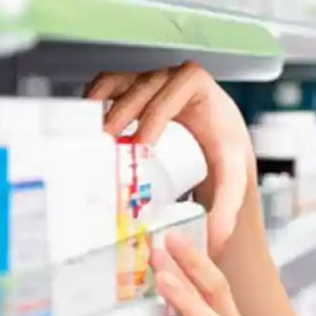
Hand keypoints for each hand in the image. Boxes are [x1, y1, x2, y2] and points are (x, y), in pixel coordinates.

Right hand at [85, 62, 252, 252]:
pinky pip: (106, 83)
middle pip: (141, 89)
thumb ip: (228, 208)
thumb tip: (216, 238)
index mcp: (197, 85)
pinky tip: (84, 125)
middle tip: (108, 146)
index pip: (171, 96)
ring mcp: (148, 78)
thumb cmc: (225, 149)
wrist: (220, 137)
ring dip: (101, 108)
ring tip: (92, 141)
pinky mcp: (131, 85)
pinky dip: (92, 99)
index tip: (142, 145)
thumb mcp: (231, 176)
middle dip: (121, 115)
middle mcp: (171, 76)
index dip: (153, 117)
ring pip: (118, 84)